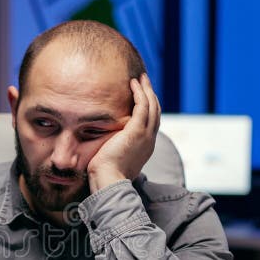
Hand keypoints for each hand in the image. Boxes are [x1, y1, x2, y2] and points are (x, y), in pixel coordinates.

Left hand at [86, 73, 160, 191]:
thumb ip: (114, 146)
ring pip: (152, 106)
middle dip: (150, 94)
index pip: (151, 122)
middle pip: (155, 111)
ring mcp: (146, 135)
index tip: (142, 96)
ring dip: (146, 89)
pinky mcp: (137, 131)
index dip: (148, 107)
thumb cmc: (105, 174)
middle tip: (144, 81)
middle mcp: (150, 140)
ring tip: (140, 78)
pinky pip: (143, 106)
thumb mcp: (113, 157)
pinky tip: (133, 83)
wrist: (109, 181)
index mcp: (145, 147)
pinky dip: (139, 93)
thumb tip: (103, 141)